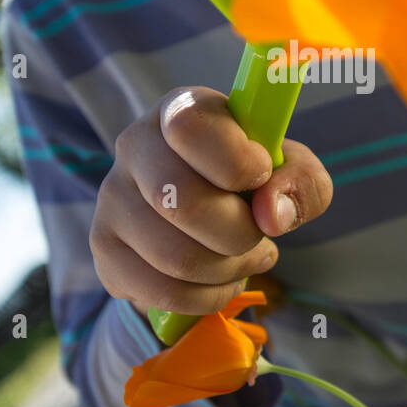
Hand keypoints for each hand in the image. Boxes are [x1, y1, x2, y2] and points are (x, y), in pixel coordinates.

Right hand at [89, 86, 332, 317]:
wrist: (203, 219)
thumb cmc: (249, 182)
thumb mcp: (291, 172)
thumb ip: (302, 182)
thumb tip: (273, 214)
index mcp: (179, 110)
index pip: (189, 128)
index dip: (236, 163)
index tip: (260, 176)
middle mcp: (133, 146)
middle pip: (183, 202)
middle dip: (240, 232)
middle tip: (259, 234)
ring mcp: (111, 199)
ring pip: (176, 257)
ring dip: (229, 269)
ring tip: (245, 258)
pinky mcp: (104, 249)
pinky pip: (162, 292)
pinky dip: (207, 297)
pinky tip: (220, 280)